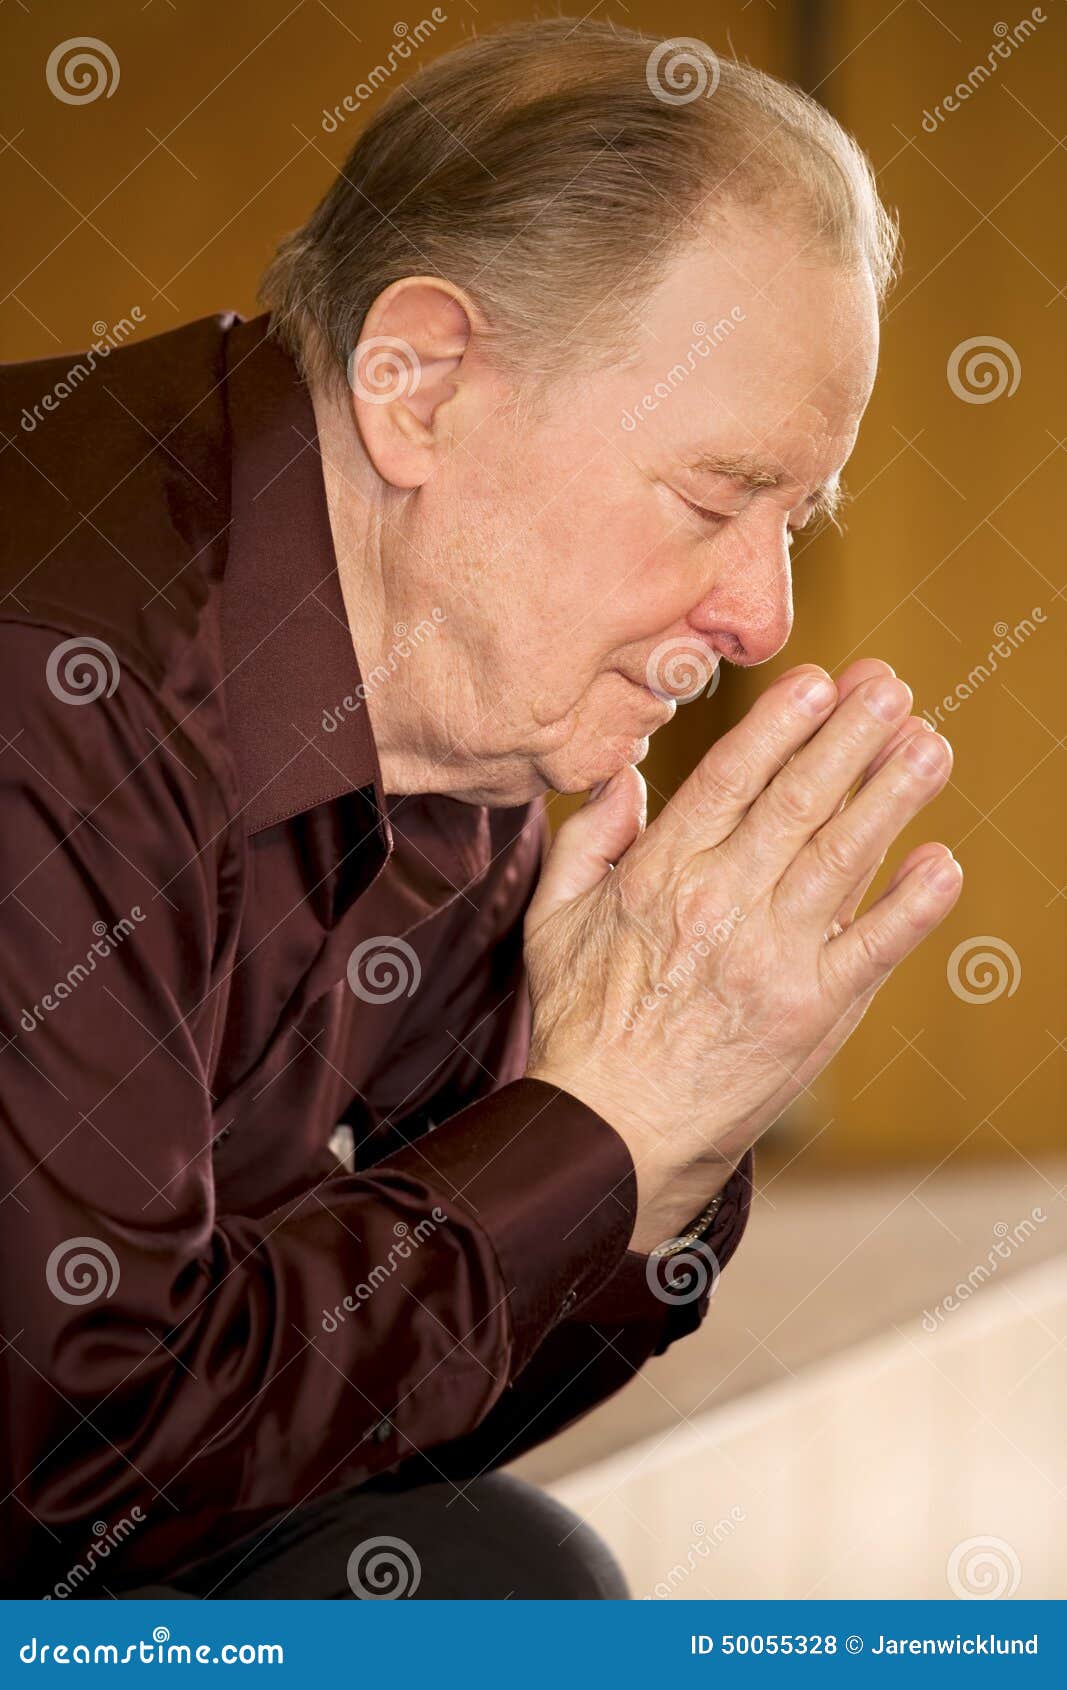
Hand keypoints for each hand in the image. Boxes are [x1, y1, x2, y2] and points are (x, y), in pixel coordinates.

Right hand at [524, 658, 961, 1237]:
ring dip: (892, 796)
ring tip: (929, 744)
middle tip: (891, 687)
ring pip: (842, 858)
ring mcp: (771, 959)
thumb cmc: (583, 1025)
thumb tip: (626, 774)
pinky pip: (872, 948)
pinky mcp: (811, 1013)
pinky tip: (942, 861)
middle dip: (850, 737)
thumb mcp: (554, 920)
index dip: (780, 724)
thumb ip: (589, 839)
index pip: (730, 780)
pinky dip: (911, 905)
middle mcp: (720, 905)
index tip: (818, 680)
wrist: (614, 1133)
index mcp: (660, 876)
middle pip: (798, 803)